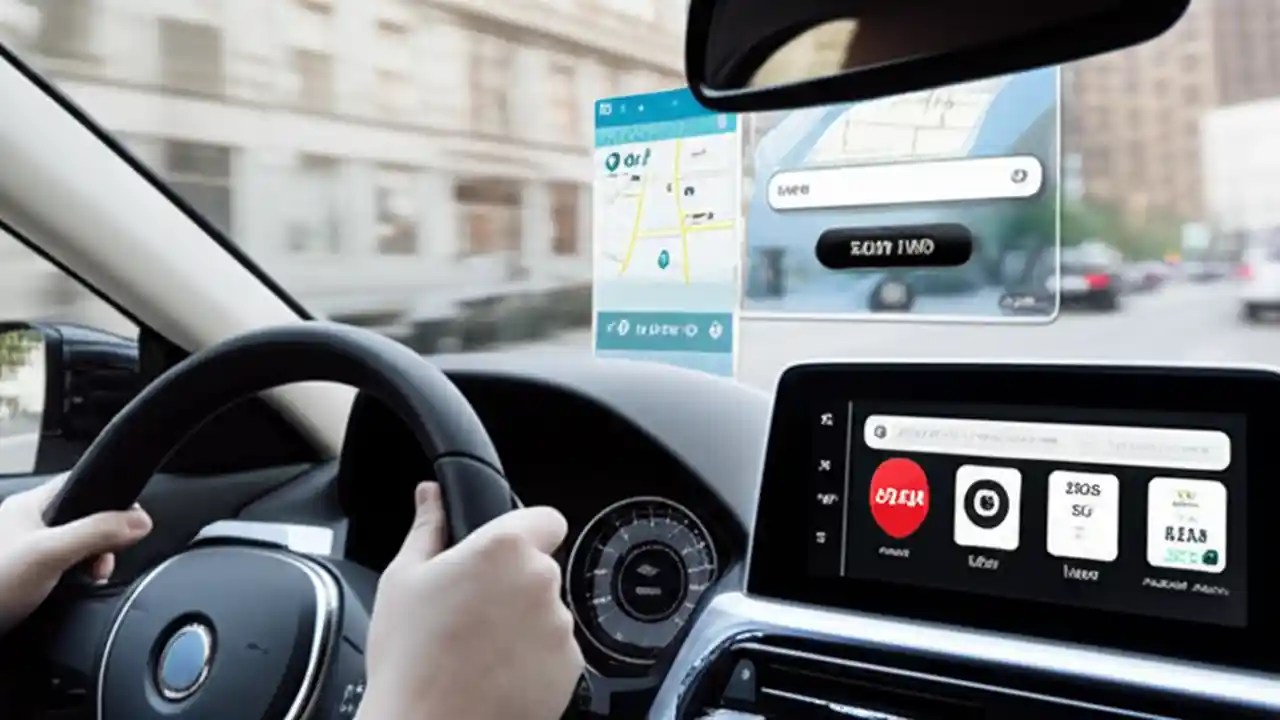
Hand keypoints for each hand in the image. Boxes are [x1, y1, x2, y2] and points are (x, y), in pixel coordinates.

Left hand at [0, 476, 152, 632]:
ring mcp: (26, 552)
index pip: (83, 485)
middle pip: (85, 518)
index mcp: (30, 506)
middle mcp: (28, 524)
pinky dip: (77, 577)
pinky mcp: (26, 578)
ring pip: (77, 546)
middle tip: (103, 562)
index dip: (112, 498)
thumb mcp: (50, 553)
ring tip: (90, 578)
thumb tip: (141, 520)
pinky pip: (65, 569)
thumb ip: (97, 532)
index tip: (132, 523)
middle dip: (104, 539)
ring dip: (91, 561)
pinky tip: (75, 589)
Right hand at [358, 482, 583, 719]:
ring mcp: (560, 627)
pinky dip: (534, 657)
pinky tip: (496, 671)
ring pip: (547, 610)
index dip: (527, 531)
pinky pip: (555, 649)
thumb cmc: (410, 658)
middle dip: (514, 582)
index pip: (546, 518)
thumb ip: (427, 528)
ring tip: (479, 647)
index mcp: (505, 549)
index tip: (503, 551)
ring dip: (524, 621)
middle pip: (540, 568)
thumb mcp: (403, 580)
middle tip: (472, 608)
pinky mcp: (570, 667)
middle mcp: (541, 582)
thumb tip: (430, 495)